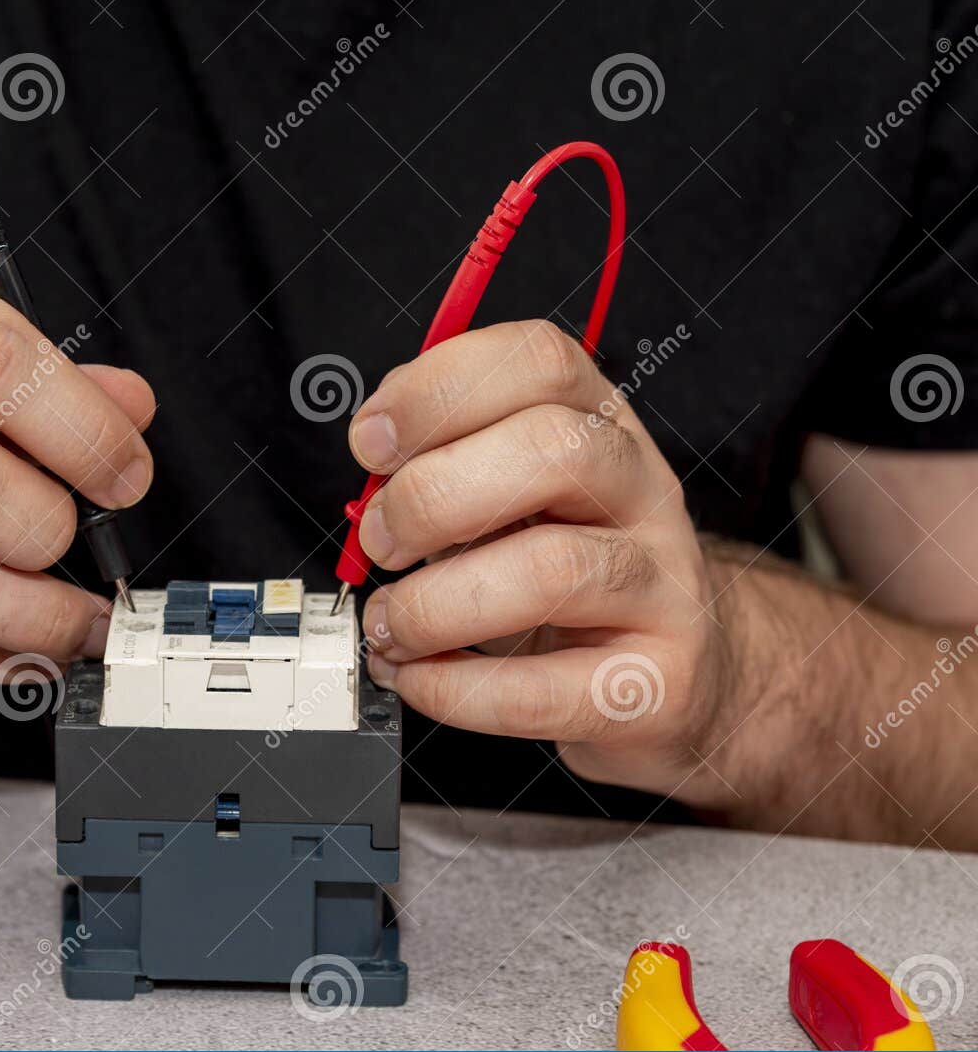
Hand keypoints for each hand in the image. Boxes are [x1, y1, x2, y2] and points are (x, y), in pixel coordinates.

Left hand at [348, 319, 736, 805]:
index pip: (539, 362)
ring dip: (434, 604)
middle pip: (551, 450)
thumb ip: (445, 466)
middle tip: (381, 544)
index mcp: (599, 423)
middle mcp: (640, 491)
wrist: (680, 670)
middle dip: (431, 498)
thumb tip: (373, 480)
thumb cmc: (569, 568)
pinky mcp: (653, 683)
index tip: (371, 443)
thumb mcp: (513, 495)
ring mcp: (660, 585)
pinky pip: (541, 689)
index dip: (438, 391)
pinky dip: (454, 689)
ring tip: (391, 624)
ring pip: (550, 569)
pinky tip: (417, 678)